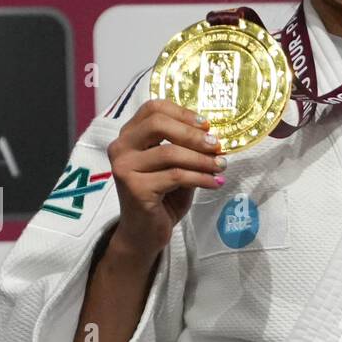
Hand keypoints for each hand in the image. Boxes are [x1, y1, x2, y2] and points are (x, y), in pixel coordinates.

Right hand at [107, 98, 224, 260]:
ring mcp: (124, 167)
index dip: (182, 112)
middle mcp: (121, 147)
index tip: (206, 125)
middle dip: (193, 134)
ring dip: (202, 159)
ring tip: (221, 166)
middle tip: (216, 145)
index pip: (153, 109)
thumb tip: (213, 138)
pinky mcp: (135, 188)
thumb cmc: (161, 198)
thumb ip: (186, 149)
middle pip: (158, 124)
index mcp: (129, 136)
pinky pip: (175, 176)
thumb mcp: (175, 167)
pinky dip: (200, 178)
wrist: (144, 233)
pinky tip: (215, 183)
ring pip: (170, 153)